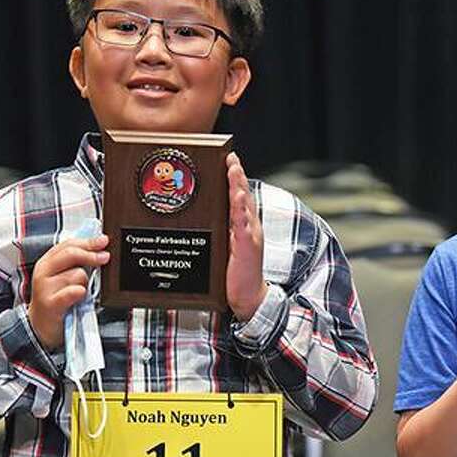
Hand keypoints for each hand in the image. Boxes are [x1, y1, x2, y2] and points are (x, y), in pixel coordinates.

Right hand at [28, 235, 109, 350]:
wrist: (40, 326)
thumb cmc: (55, 300)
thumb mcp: (61, 277)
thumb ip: (76, 262)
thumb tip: (99, 247)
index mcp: (47, 262)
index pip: (68, 245)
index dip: (88, 242)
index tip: (104, 241)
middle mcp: (43, 272)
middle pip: (71, 254)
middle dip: (91, 255)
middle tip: (105, 258)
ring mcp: (45, 288)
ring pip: (77, 275)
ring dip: (85, 283)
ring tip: (79, 293)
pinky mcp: (50, 304)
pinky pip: (72, 292)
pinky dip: (79, 292)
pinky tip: (80, 295)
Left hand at [226, 152, 267, 320]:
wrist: (247, 298)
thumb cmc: (234, 274)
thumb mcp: (225, 248)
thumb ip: (221, 231)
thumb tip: (206, 215)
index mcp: (243, 226)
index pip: (239, 197)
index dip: (235, 177)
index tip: (229, 159)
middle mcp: (249, 228)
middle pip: (243, 196)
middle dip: (237, 175)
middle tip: (230, 158)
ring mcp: (250, 236)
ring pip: (244, 207)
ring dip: (239, 187)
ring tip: (234, 171)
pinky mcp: (248, 248)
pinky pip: (245, 226)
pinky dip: (242, 212)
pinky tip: (238, 200)